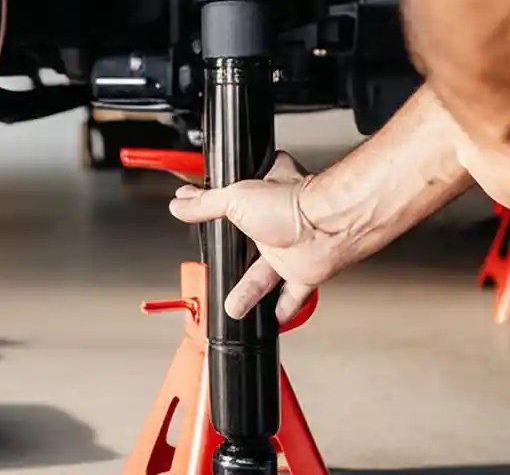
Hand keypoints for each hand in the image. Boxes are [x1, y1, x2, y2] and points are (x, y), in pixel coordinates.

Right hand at [169, 152, 341, 322]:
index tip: (200, 210)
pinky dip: (283, 307)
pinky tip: (274, 317)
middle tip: (218, 267)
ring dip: (248, 291)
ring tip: (232, 305)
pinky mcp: (304, 270)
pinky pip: (292, 293)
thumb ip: (205, 203)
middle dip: (233, 256)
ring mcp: (291, 246)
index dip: (218, 203)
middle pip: (249, 241)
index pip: (235, 196)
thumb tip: (180, 203)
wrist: (329, 226)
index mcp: (262, 191)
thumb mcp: (234, 197)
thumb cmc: (291, 201)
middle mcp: (277, 218)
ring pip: (265, 274)